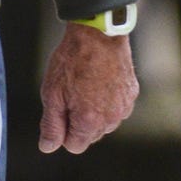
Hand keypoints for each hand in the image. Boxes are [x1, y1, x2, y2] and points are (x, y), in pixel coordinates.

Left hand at [38, 22, 137, 154]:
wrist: (98, 33)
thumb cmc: (72, 60)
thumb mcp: (52, 93)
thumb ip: (51, 125)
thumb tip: (48, 147)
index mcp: (89, 121)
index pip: (75, 146)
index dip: (63, 130)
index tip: (61, 109)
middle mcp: (111, 118)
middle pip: (91, 136)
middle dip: (79, 122)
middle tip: (72, 94)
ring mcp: (124, 106)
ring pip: (105, 123)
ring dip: (94, 113)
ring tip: (85, 86)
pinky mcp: (132, 94)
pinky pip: (117, 108)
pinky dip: (108, 101)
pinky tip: (99, 81)